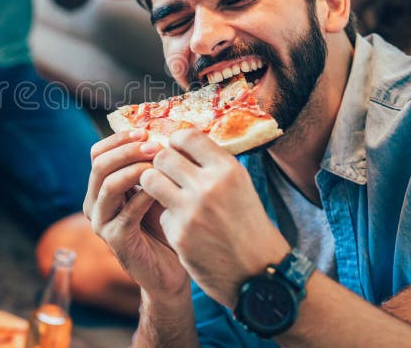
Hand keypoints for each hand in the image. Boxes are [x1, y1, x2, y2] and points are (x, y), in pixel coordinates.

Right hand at [84, 130, 190, 297]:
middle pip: (99, 165)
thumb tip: (164, 131)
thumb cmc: (164, 225)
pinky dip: (144, 195)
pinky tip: (162, 191)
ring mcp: (102, 222)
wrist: (170, 269)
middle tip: (155, 146)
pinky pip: (127, 211)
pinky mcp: (116, 240)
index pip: (97, 152)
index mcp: (100, 187)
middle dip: (127, 150)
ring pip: (108, 185)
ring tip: (159, 165)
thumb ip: (151, 165)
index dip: (119, 139)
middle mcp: (95, 203)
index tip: (145, 133)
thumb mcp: (156, 188)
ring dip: (135, 169)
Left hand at [140, 128, 288, 307]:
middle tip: (167, 174)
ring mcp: (192, 211)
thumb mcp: (239, 185)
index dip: (175, 142)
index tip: (175, 150)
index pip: (187, 137)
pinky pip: (160, 214)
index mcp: (228, 169)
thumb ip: (211, 165)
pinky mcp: (179, 235)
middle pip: (163, 157)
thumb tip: (179, 144)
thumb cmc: (249, 225)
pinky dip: (169, 219)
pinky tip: (185, 229)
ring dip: (154, 185)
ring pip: (150, 180)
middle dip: (160, 164)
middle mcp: (209, 186)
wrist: (259, 273)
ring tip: (166, 194)